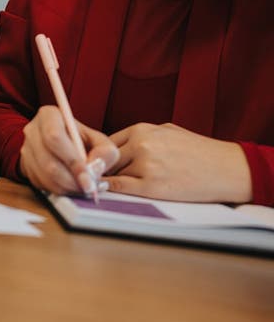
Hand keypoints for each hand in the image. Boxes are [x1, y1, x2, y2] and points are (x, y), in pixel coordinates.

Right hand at [19, 105, 118, 195]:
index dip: (72, 160)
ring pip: (44, 176)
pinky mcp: (26, 168)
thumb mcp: (97, 139)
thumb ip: (105, 151)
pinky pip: (41, 185)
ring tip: (83, 188)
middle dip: (71, 179)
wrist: (61, 145)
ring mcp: (26, 150)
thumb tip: (97, 167)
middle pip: (48, 161)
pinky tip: (71, 187)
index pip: (54, 137)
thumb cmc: (81, 140)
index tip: (89, 176)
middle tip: (89, 187)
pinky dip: (59, 191)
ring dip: (66, 187)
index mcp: (48, 115)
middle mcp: (32, 131)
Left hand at [107, 122, 252, 202]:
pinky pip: (120, 187)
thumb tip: (120, 147)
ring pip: (114, 173)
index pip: (108, 141)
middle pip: (107, 158)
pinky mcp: (151, 186)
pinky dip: (111, 189)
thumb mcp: (167, 131)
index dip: (102, 154)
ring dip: (110, 180)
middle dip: (103, 168)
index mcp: (143, 129)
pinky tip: (106, 191)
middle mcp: (141, 144)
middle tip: (96, 177)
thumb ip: (142, 137)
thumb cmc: (198, 150)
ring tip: (106, 185)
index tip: (98, 163)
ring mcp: (145, 165)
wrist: (224, 168)